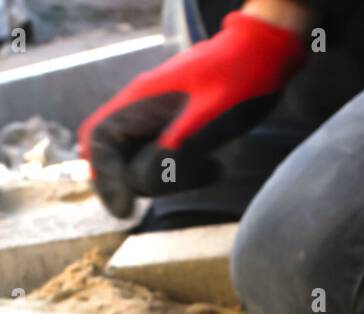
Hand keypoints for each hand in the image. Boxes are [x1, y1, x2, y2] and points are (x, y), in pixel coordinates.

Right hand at [78, 11, 307, 216]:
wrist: (264, 54)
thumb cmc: (240, 79)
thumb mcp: (208, 119)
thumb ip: (173, 151)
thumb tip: (140, 183)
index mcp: (140, 101)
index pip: (99, 142)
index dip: (105, 178)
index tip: (126, 209)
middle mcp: (141, 109)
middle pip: (119, 159)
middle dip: (147, 180)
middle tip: (188, 176)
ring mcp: (157, 119)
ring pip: (143, 164)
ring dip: (174, 178)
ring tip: (210, 168)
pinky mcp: (174, 129)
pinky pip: (166, 161)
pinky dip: (185, 173)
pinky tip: (212, 167)